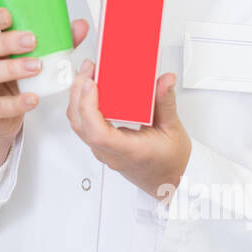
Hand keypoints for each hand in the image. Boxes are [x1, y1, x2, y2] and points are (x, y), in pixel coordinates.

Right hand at [0, 6, 88, 167]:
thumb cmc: (9, 78)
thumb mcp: (26, 55)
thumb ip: (53, 40)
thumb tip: (79, 26)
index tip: (9, 15)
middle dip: (5, 42)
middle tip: (31, 41)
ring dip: (10, 69)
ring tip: (35, 67)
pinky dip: (14, 102)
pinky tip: (32, 98)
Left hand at [66, 58, 191, 201]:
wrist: (169, 181)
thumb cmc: (170, 162)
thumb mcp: (173, 130)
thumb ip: (166, 102)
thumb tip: (164, 81)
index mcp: (128, 151)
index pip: (98, 133)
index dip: (89, 107)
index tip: (92, 85)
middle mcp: (110, 153)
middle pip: (81, 125)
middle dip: (79, 92)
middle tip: (89, 70)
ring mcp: (103, 151)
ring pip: (79, 125)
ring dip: (78, 98)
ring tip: (87, 76)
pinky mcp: (101, 147)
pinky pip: (84, 126)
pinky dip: (82, 106)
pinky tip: (89, 92)